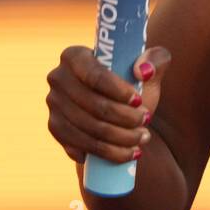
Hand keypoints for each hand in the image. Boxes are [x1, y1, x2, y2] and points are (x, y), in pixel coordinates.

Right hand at [45, 45, 172, 164]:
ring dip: (119, 137)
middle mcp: (58, 78)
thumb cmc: (134, 82)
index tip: (139, 100)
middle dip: (124, 117)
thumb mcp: (150, 68)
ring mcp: (53, 105)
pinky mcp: (55, 128)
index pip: (95, 76)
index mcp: (76, 56)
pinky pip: (80, 145)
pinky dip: (106, 153)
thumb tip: (143, 72)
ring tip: (143, 138)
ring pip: (88, 128)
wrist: (119, 108)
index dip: (118, 91)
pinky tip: (127, 153)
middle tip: (146, 121)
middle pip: (93, 105)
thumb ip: (156, 59)